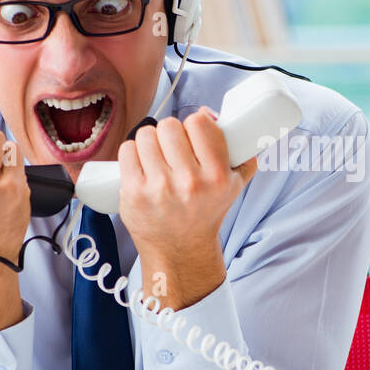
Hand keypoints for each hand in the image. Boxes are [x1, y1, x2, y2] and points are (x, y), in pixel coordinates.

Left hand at [117, 108, 257, 309]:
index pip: (199, 122)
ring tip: (156, 157)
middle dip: (170, 133)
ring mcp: (159, 188)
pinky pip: (127, 150)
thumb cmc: (205, 213)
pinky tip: (142, 165)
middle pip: (169, 126)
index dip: (194, 124)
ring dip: (150, 142)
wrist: (180, 250)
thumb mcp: (235, 187)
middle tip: (172, 148)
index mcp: (217, 176)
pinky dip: (132, 153)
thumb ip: (242, 153)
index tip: (192, 135)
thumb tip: (222, 118)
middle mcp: (189, 182)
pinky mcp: (134, 193)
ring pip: (146, 134)